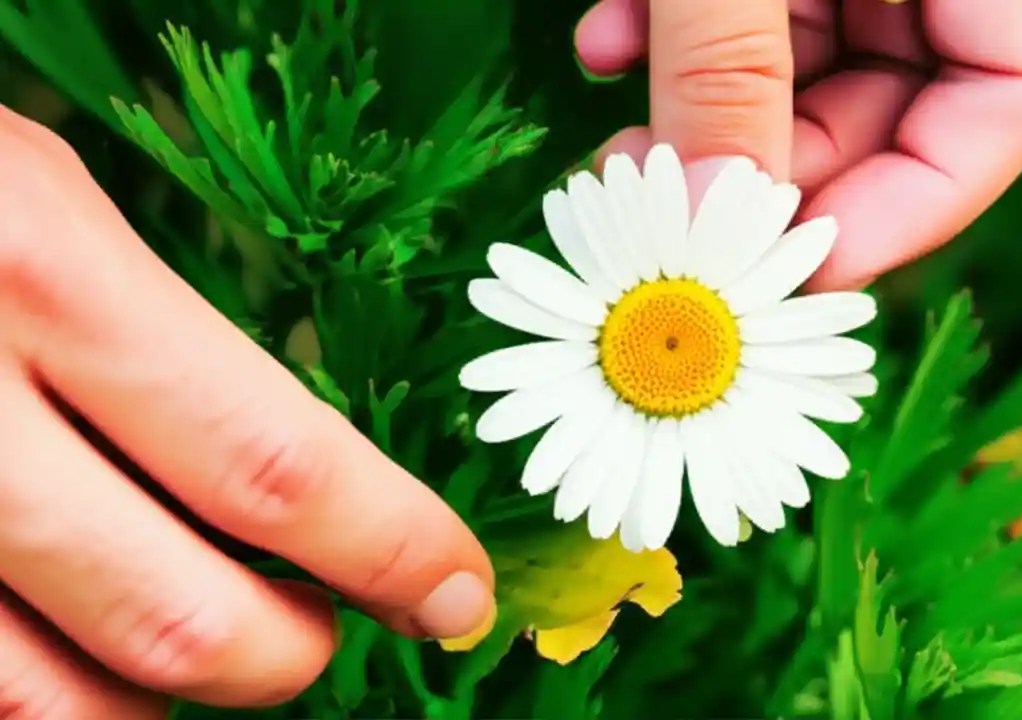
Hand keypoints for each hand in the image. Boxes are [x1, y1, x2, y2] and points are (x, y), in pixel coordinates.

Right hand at [0, 106, 492, 715]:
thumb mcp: (46, 204)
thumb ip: (162, 342)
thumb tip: (296, 479)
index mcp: (42, 272)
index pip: (272, 463)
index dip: (390, 547)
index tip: (455, 592)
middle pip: (181, 616)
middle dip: (292, 654)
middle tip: (332, 631)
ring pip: (59, 704)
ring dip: (171, 703)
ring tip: (222, 651)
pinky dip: (56, 702)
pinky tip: (92, 661)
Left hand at [575, 0, 1021, 288]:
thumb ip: (728, 63)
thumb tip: (713, 217)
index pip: (1016, 97)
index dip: (920, 199)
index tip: (807, 266)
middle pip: (892, 107)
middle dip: (770, 174)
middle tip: (677, 224)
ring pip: (799, 71)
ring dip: (701, 115)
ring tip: (616, 148)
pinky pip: (746, 13)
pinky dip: (671, 36)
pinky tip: (605, 39)